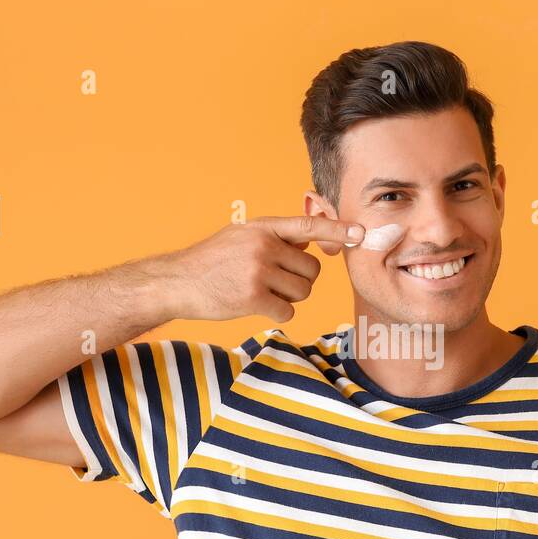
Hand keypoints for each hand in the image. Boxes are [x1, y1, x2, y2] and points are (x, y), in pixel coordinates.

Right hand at [168, 216, 363, 321]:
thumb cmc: (211, 262)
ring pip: (302, 291)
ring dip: (288, 298)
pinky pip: (288, 310)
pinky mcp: (253, 297)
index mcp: (263, 227)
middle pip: (311, 269)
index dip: (338, 229)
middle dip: (299, 280)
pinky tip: (255, 306)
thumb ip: (274, 237)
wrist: (176, 282)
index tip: (361, 233)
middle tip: (273, 281)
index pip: (309, 225)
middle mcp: (264, 245)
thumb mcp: (241, 236)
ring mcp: (258, 271)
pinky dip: (277, 313)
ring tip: (260, 291)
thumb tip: (310, 241)